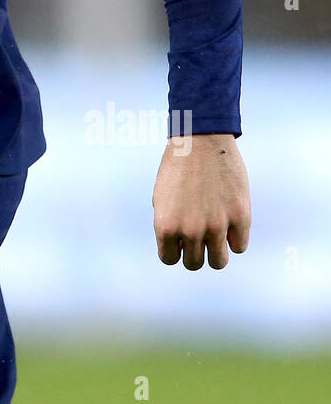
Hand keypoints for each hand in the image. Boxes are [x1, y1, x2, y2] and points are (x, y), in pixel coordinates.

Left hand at [152, 132, 250, 269]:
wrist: (200, 139)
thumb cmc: (178, 166)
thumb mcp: (163, 197)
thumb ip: (170, 224)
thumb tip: (180, 248)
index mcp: (166, 225)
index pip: (170, 259)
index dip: (175, 250)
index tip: (180, 239)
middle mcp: (190, 230)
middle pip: (194, 264)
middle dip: (195, 253)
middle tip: (199, 237)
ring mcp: (217, 225)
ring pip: (219, 262)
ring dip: (216, 253)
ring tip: (216, 237)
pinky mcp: (240, 217)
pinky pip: (239, 246)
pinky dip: (235, 240)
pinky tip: (231, 224)